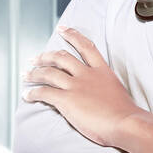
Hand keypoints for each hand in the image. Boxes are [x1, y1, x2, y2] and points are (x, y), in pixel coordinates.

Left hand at [21, 26, 141, 148]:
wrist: (126, 123)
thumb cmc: (126, 114)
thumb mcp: (118, 91)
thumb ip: (106, 87)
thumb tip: (100, 93)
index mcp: (102, 71)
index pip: (86, 47)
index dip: (72, 35)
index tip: (62, 29)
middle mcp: (87, 75)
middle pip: (61, 57)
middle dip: (45, 56)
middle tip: (35, 58)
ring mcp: (76, 86)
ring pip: (49, 73)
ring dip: (35, 73)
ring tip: (26, 75)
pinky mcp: (67, 100)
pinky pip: (44, 93)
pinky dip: (33, 93)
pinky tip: (27, 95)